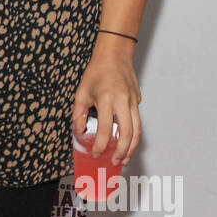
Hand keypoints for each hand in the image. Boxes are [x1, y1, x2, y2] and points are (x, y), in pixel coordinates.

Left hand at [71, 34, 141, 164]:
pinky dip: (134, 135)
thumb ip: (78, 114)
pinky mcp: (138, 101)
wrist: (115, 55)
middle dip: (122, 151)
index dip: (100, 144)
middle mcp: (122, 101)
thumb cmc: (96, 72)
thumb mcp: (81, 92)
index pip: (104, 128)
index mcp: (106, 99)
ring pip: (138, 130)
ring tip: (124, 158)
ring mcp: (133, 101)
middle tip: (114, 161)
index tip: (96, 154)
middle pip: (127, 133)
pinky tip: (127, 143)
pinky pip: (137, 122)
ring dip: (132, 147)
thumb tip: (79, 132)